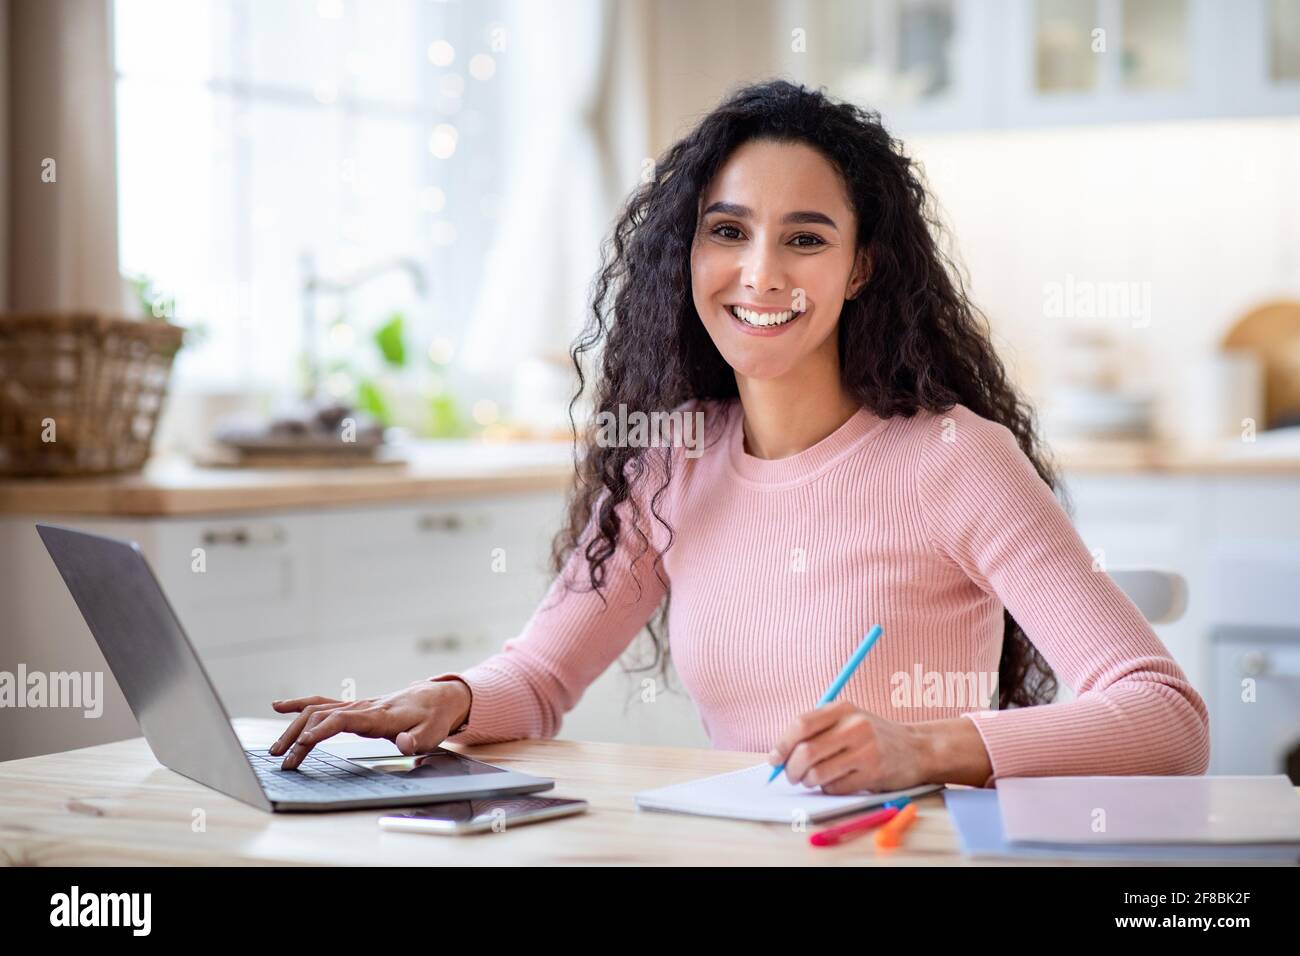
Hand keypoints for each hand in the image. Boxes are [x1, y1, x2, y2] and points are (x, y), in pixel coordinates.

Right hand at [267, 678, 472, 769]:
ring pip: (316, 710)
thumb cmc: (432, 718)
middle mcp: (362, 707)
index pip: (343, 720)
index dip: (321, 731)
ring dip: (293, 727)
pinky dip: (299, 704)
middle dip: (298, 737)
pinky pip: (322, 703)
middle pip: (322, 716)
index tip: (302, 744)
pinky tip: (278, 706)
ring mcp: (356, 705)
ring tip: (276, 749)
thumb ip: (417, 740)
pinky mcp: (353, 707)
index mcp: (379, 716)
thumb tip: (403, 744)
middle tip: (282, 761)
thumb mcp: (432, 734)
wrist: (435, 697)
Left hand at [767, 700, 929, 793]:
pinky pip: (835, 788)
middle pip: (806, 752)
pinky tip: (838, 782)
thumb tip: (778, 756)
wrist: (916, 749)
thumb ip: (816, 731)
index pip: (801, 725)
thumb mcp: (847, 720)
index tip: (774, 759)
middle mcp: (854, 726)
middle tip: (792, 776)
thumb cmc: (872, 736)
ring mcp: (866, 750)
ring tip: (814, 779)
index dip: (782, 745)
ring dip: (809, 782)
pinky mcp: (873, 773)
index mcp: (842, 708)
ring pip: (818, 773)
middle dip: (791, 770)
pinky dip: (828, 789)